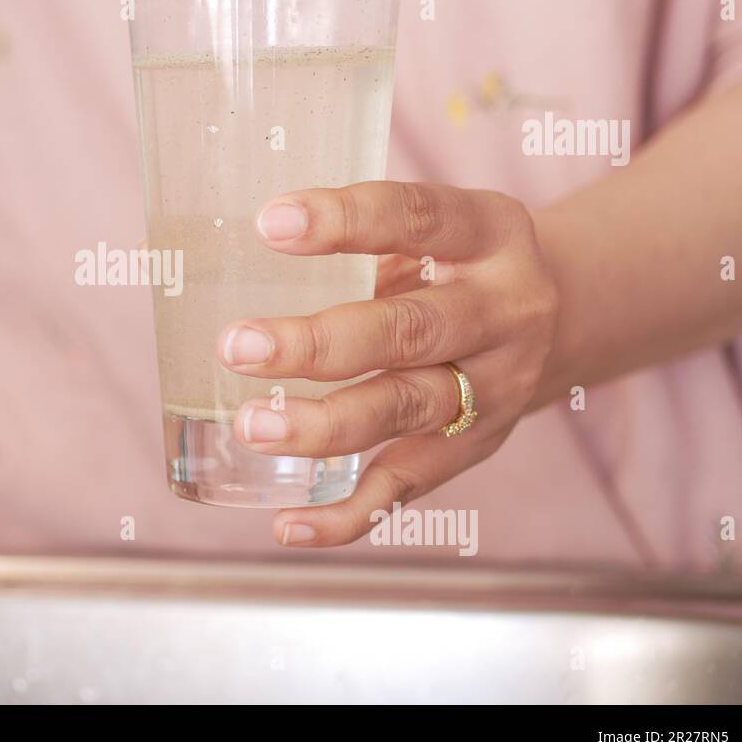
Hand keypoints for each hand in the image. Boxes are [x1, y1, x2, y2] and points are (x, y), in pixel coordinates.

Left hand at [216, 181, 560, 546]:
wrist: (554, 321)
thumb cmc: (449, 262)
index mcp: (488, 231)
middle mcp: (502, 311)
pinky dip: (346, 515)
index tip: (268, 224)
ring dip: (324, 426)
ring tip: (251, 427)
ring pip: (405, 411)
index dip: (346, 221)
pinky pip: (406, 488)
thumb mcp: (428, 228)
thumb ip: (346, 234)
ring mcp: (493, 387)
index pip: (418, 217)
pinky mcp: (471, 450)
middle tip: (236, 347)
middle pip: (408, 331)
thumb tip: (187, 243)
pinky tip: (287, 524)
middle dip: (318, 344)